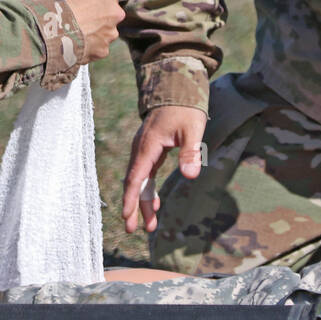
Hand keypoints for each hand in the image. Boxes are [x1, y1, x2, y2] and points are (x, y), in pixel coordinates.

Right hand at [52, 0, 123, 60]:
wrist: (55, 28)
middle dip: (100, 20)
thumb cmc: (60, 6)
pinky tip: (77, 46)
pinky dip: (90, 49)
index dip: (98, 1)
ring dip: (96, 35)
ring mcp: (111, 33)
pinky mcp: (104, 50)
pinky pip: (98, 49)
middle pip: (111, 16)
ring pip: (106, 34)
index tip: (90, 5)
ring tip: (77, 36)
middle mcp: (115, 13)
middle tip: (84, 22)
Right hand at [121, 105, 206, 233]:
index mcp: (148, 146)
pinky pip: (145, 174)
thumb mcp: (193, 129)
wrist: (177, 89)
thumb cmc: (186, 109)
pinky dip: (148, 190)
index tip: (127, 218)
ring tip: (149, 225)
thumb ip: (191, 152)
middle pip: (134, 183)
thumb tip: (190, 176)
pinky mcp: (150, 149)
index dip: (130, 200)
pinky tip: (154, 204)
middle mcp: (141, 149)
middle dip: (133, 207)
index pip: (135, 178)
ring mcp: (144, 149)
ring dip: (143, 202)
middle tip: (132, 230)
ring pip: (140, 180)